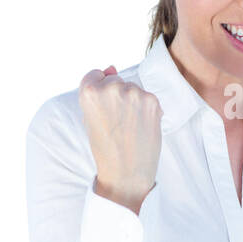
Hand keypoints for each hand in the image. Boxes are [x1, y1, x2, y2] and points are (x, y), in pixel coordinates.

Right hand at [78, 65, 163, 214]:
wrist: (126, 174)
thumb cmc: (105, 148)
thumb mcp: (91, 118)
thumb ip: (99, 91)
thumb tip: (112, 67)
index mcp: (90, 92)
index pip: (95, 74)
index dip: (99, 90)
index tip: (103, 108)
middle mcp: (112, 88)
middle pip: (116, 79)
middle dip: (117, 96)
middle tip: (117, 122)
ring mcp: (134, 93)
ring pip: (133, 88)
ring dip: (133, 102)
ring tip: (129, 127)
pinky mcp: (152, 101)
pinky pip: (147, 98)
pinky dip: (146, 109)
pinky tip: (141, 127)